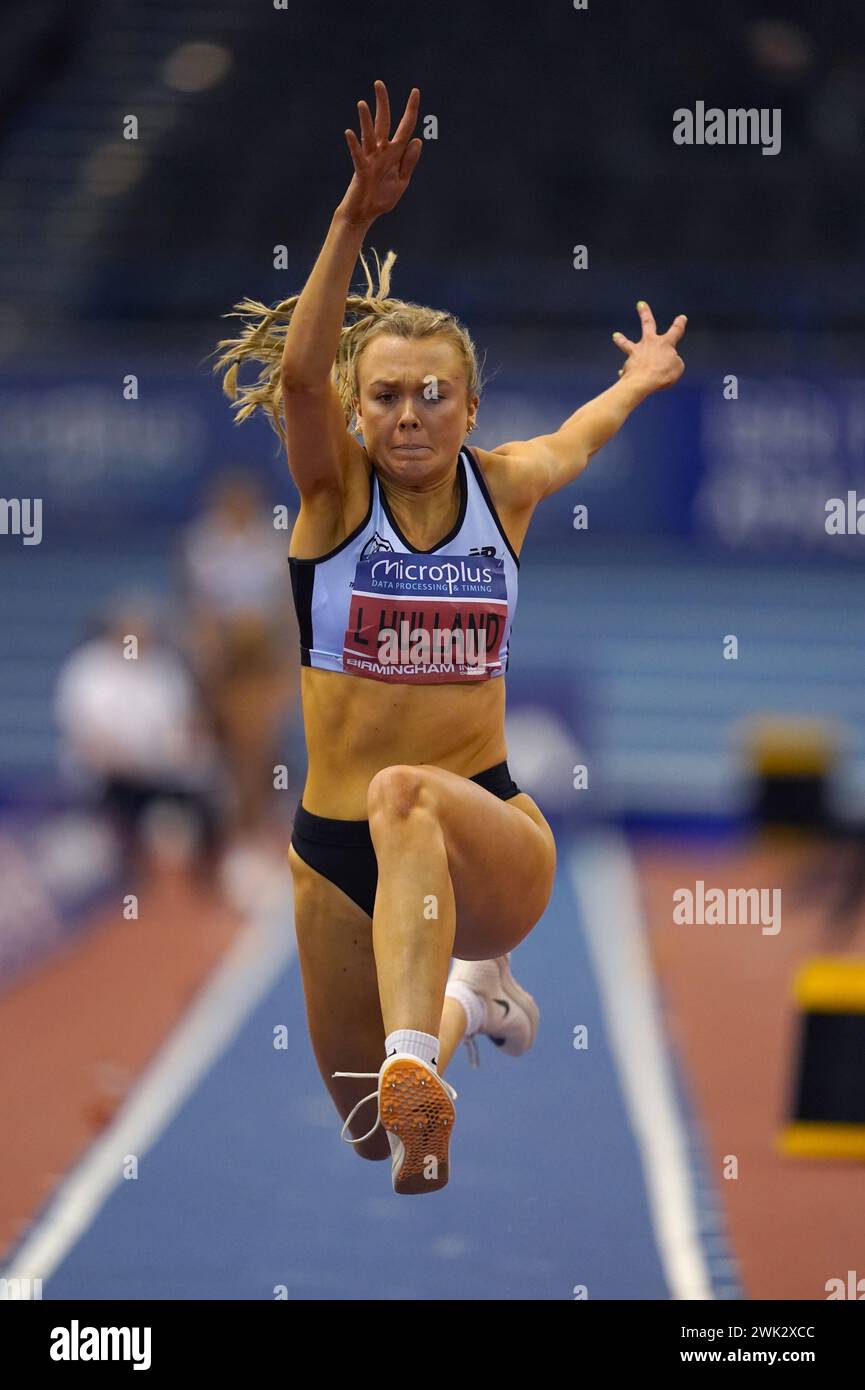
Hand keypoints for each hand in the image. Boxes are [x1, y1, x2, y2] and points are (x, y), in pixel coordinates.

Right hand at [339, 80, 421, 226]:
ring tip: (363, 104)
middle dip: (383, 104)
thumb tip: (417, 141)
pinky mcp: (361, 171)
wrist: (365, 214)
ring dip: (366, 120)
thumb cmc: (381, 198)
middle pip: (383, 123)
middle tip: (379, 83)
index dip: (411, 110)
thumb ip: (408, 162)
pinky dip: (354, 144)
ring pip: (369, 136)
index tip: (415, 91)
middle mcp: (382, 152)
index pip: (405, 127)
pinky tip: (349, 132)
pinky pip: (358, 156)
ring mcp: (370, 160)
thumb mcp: (401, 181)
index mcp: (394, 153)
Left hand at [613, 302, 685, 394]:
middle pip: (647, 325)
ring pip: (627, 344)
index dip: (679, 324)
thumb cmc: (663, 374)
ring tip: (615, 335)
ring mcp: (636, 353)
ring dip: (621, 339)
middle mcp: (649, 343)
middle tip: (640, 304)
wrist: (643, 382)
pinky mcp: (627, 366)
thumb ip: (673, 361)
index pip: (675, 331)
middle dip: (645, 313)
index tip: (682, 317)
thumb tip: (664, 362)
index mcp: (665, 343)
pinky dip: (626, 372)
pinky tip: (623, 374)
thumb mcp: (677, 368)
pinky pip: (626, 369)